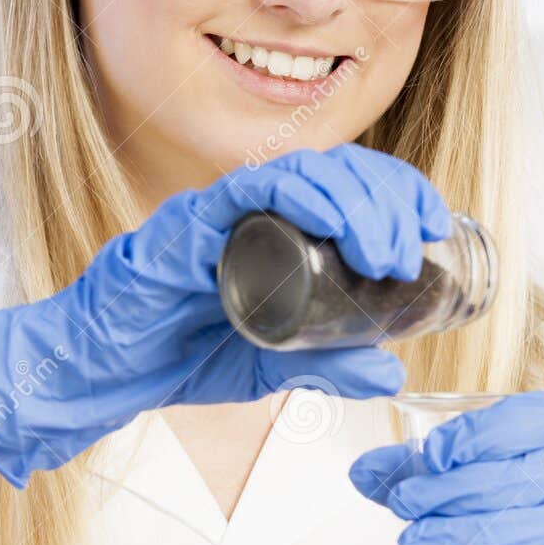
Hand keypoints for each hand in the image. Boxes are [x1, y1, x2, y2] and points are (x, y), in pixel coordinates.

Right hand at [0, 143, 451, 488]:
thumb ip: (330, 366)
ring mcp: (221, 209)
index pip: (350, 184)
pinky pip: (247, 190)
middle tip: (416, 250)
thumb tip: (392, 371)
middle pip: (338, 169)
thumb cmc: (180, 357)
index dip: (400, 191)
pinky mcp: (188, 224)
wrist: (106, 375)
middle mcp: (254, 205)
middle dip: (390, 199)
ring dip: (358, 202)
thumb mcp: (276, 367)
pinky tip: (333, 219)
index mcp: (279, 225)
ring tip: (389, 252)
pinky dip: (298, 196)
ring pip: (304, 170)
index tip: (436, 223)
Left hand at [349, 390, 543, 544]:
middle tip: (405, 505)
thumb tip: (362, 471)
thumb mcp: (496, 477)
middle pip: (521, 476)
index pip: (525, 420)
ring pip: (532, 525)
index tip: (427, 457)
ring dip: (466, 534)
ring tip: (416, 541)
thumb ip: (431, 471)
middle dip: (453, 492)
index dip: (473, 437)